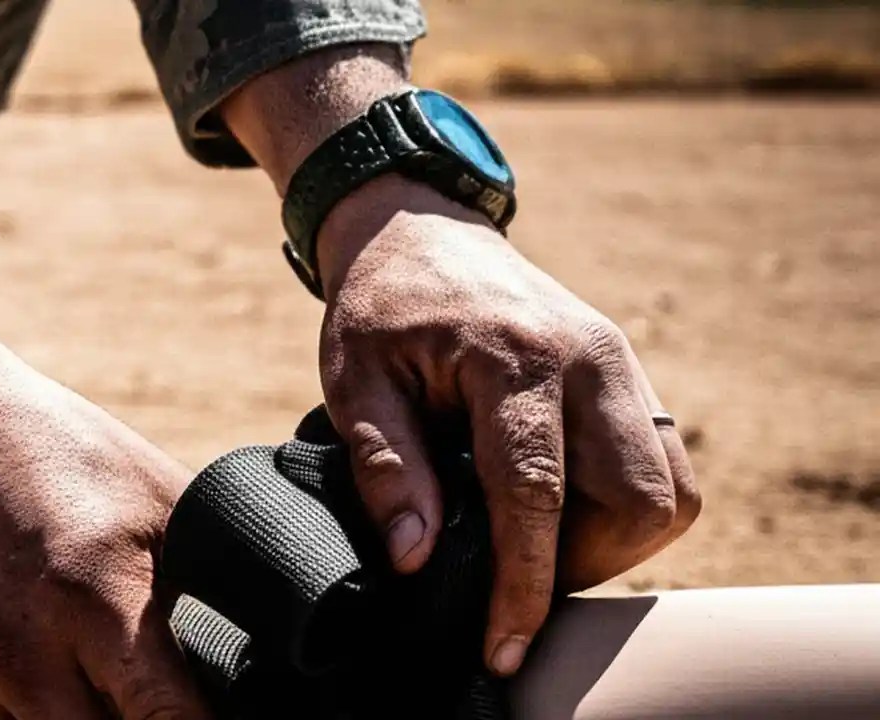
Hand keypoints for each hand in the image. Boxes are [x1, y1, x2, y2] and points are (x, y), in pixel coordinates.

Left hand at [315, 175, 700, 676]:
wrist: (422, 233)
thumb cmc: (382, 310)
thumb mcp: (354, 382)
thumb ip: (387, 468)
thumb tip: (416, 559)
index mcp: (513, 358)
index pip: (536, 493)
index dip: (524, 583)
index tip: (504, 647)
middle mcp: (588, 359)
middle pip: (638, 500)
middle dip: (582, 563)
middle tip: (515, 573)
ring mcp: (621, 362)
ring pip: (668, 490)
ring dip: (614, 541)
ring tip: (539, 542)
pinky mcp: (630, 373)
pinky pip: (664, 464)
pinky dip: (627, 507)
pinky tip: (563, 508)